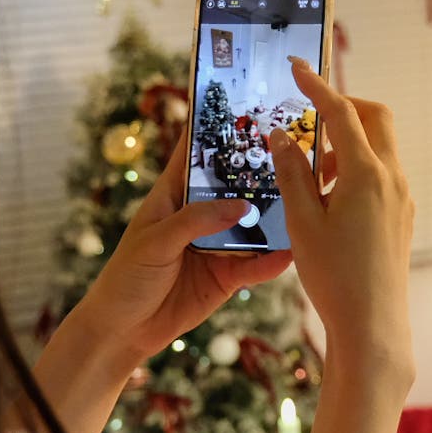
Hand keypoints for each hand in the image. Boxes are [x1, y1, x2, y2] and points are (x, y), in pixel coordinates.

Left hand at [72, 140, 292, 365]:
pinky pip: (256, 264)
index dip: (216, 128)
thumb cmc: (127, 276)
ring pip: (253, 223)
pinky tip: (291, 252)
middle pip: (236, 186)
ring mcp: (218, 243)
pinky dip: (273, 260)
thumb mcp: (156, 241)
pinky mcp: (228, 274)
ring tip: (306, 199)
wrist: (126, 330)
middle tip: (297, 152)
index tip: (245, 102)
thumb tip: (241, 205)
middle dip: (262, 171)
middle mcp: (200, 214)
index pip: (196, 153)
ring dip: (276, 215)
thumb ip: (196, 221)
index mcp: (174, 195)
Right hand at [267, 58, 414, 390]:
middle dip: (343, 107)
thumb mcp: (301, 221)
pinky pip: (382, 175)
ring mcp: (402, 198)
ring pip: (379, 148)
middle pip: (375, 118)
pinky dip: (356, 168)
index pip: (341, 113)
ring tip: (309, 170)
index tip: (297, 67)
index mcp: (366, 173)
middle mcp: (392, 179)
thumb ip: (291, 172)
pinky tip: (328, 197)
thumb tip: (282, 135)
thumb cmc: (334, 276)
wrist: (372, 325)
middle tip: (309, 117)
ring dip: (347, 143)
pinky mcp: (402, 217)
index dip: (316, 86)